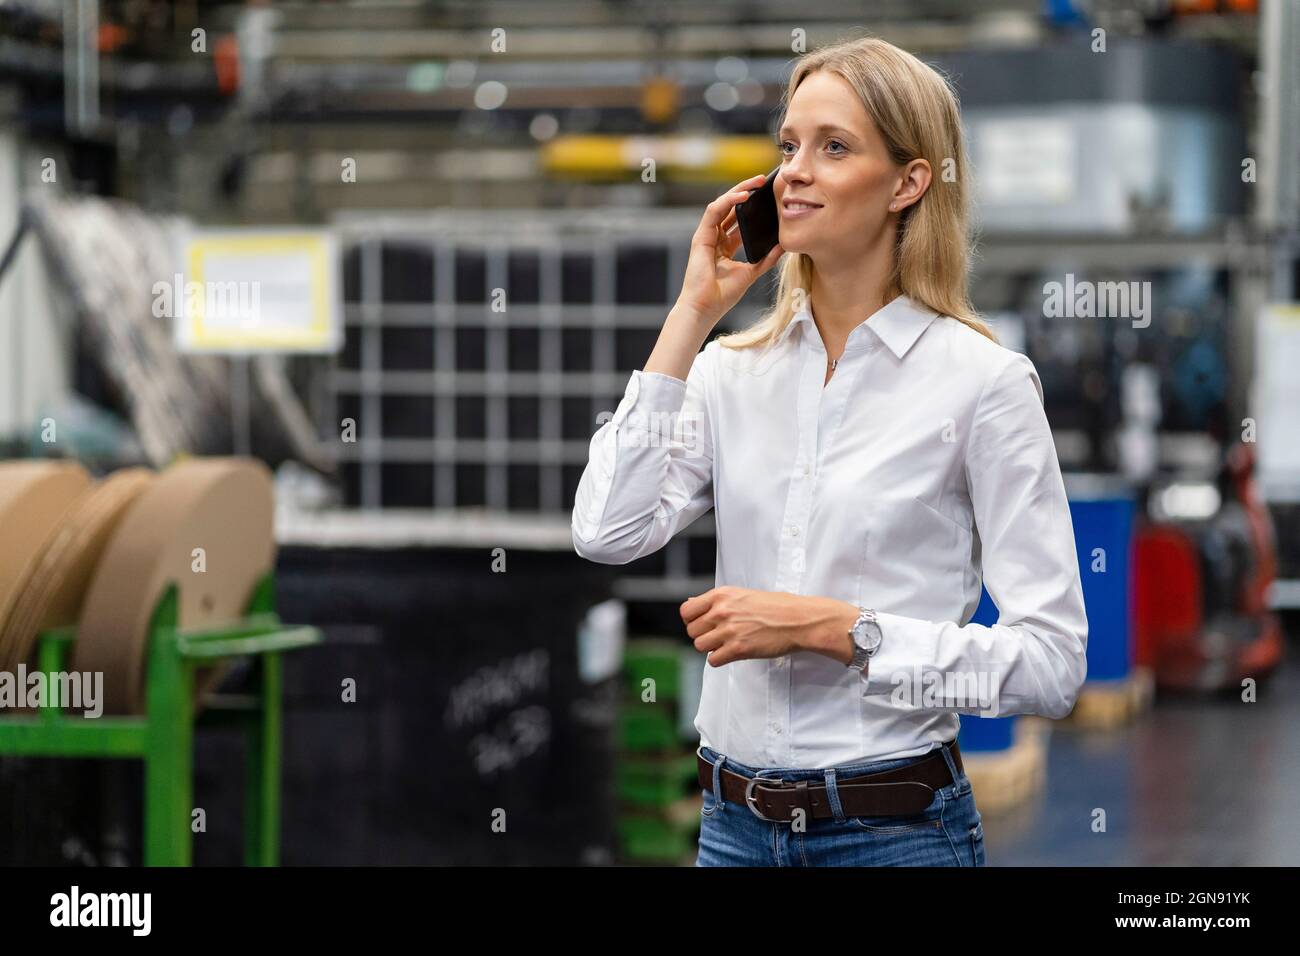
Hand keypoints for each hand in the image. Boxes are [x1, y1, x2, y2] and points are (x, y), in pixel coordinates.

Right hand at [674, 174, 784, 326]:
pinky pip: (714, 212)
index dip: (751, 207)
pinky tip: (742, 196)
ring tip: (754, 183)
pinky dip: (728, 201)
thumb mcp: (751, 272)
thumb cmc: (723, 295)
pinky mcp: (701, 236)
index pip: (738, 220)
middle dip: (745, 193)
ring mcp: (706, 236)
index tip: (767, 198)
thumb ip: (766, 259)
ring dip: (738, 192)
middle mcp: (714, 238)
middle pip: (730, 209)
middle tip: (762, 181)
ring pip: (721, 205)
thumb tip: (783, 246)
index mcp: (724, 247)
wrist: (706, 307)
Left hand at [680, 586, 859, 666]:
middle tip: (718, 636)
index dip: (692, 620)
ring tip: (727, 644)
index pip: (686, 611)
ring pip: (700, 646)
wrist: (798, 619)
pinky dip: (720, 659)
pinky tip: (732, 653)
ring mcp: (729, 630)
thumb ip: (717, 601)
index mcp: (722, 595)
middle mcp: (722, 611)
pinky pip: (713, 660)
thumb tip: (691, 604)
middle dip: (702, 635)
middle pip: (692, 631)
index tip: (702, 624)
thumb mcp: (742, 595)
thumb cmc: (775, 606)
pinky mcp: (738, 649)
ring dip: (711, 648)